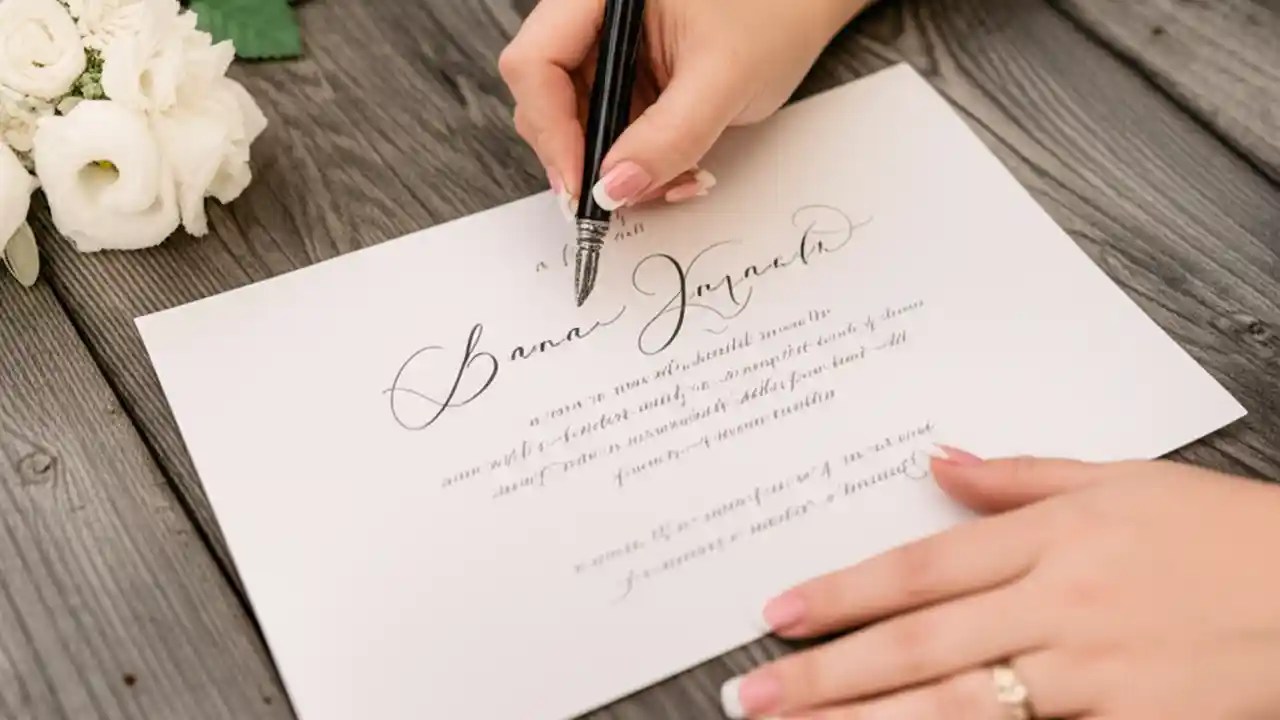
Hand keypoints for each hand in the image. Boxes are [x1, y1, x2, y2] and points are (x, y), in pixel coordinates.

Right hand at [499, 0, 870, 210]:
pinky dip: (639, 160)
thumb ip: (668, 138)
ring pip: (576, 120)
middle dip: (582, 155)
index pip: (537, 62)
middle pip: (545, 95)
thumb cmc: (779, 10)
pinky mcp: (630, 74)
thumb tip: (614, 190)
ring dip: (616, 166)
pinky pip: (612, 126)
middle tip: (615, 199)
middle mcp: (595, 15)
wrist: (813, 2)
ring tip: (673, 180)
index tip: (581, 185)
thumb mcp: (725, 80)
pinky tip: (678, 169)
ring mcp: (610, 46)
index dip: (550, 129)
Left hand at [721, 449, 1279, 718]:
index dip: (841, 594)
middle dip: (827, 675)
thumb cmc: (1224, 532)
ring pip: (961, 704)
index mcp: (1051, 536)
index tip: (778, 616)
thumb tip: (936, 462)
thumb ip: (1020, 478)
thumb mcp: (1120, 481)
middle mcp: (1060, 602)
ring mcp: (1095, 670)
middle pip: (921, 643)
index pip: (921, 570)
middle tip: (751, 698)